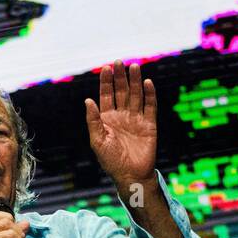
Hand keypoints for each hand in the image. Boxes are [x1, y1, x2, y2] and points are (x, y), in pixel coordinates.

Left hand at [84, 60, 156, 185]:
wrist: (131, 175)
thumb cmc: (111, 161)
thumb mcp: (98, 141)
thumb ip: (93, 120)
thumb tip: (88, 100)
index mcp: (107, 119)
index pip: (106, 95)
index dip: (106, 82)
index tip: (106, 68)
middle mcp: (121, 116)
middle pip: (121, 91)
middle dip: (120, 77)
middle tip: (119, 62)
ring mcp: (136, 119)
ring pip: (135, 95)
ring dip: (135, 81)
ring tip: (134, 67)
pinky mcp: (149, 124)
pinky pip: (150, 106)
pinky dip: (149, 95)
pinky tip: (148, 83)